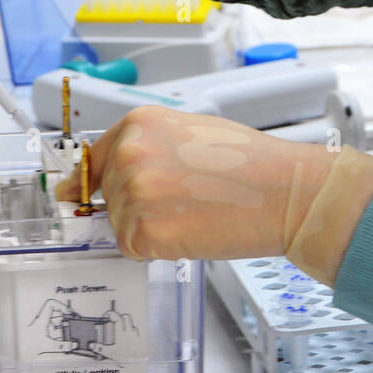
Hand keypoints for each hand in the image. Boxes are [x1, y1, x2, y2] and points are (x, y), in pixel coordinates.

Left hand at [55, 105, 372, 283]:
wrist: (283, 190)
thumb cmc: (251, 162)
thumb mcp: (191, 131)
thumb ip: (147, 146)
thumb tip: (99, 176)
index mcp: (140, 123)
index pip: (96, 160)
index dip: (100, 182)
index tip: (89, 195)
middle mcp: (131, 153)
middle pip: (110, 196)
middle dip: (140, 205)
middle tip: (186, 200)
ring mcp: (135, 193)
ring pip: (121, 224)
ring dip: (151, 228)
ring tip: (196, 211)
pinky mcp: (144, 231)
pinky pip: (134, 248)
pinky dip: (159, 248)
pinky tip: (193, 229)